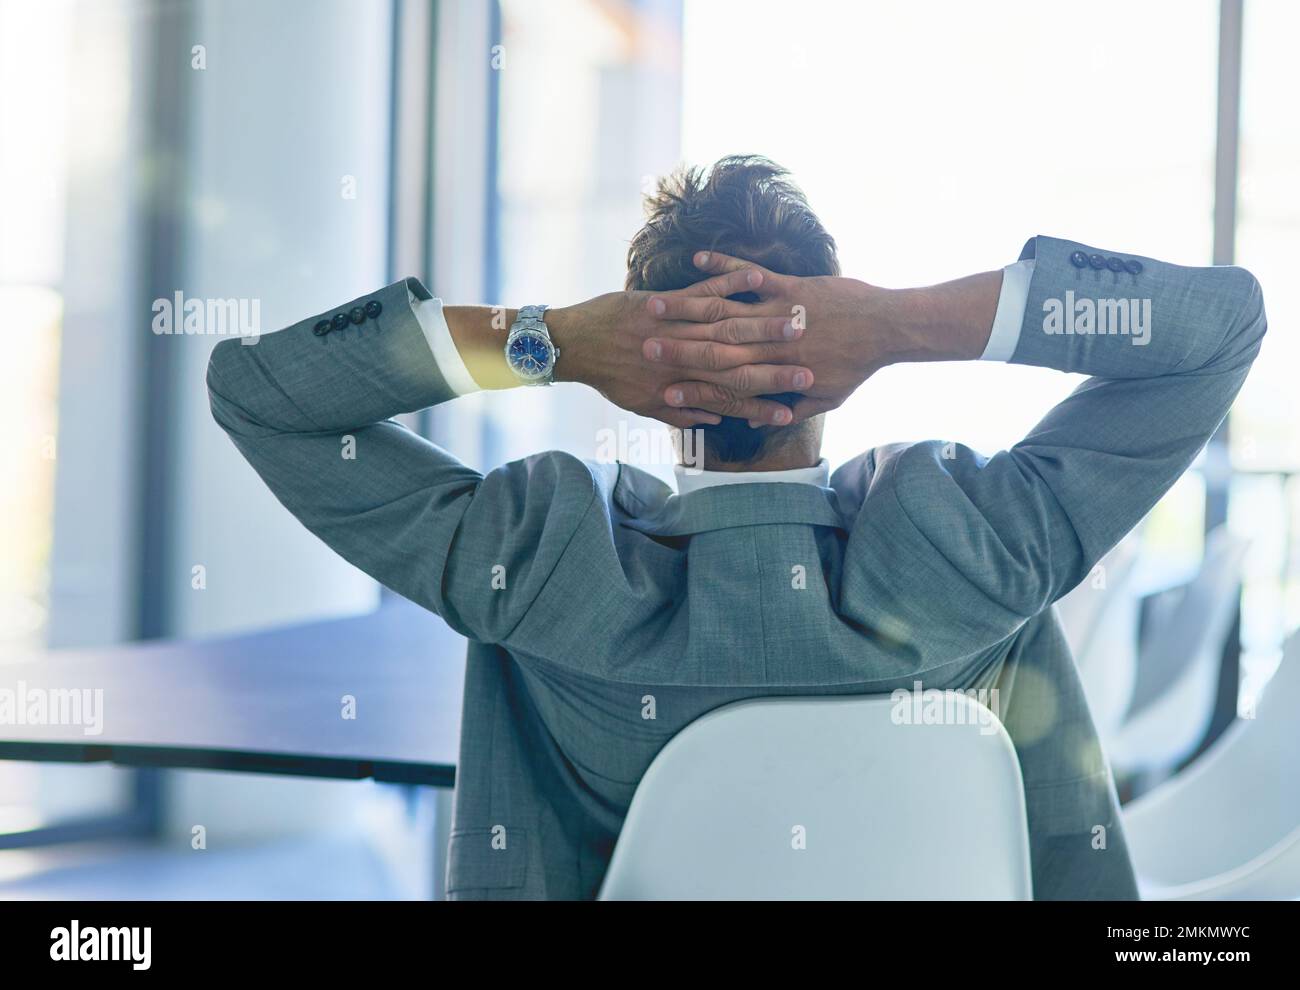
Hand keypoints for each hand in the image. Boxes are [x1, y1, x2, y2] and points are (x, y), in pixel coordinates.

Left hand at [550, 266, 815, 428]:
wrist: (574, 345)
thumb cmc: (610, 377)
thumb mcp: (643, 405)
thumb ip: (680, 413)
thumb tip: (711, 418)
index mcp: (678, 388)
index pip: (729, 401)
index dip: (761, 409)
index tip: (791, 414)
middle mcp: (681, 360)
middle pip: (737, 365)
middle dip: (776, 368)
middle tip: (810, 369)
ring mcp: (674, 327)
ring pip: (726, 325)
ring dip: (764, 322)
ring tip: (798, 321)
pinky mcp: (664, 301)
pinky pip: (702, 290)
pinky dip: (729, 281)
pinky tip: (757, 278)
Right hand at [641, 252, 898, 424]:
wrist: (888, 328)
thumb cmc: (858, 365)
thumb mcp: (827, 397)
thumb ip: (792, 409)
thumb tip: (763, 420)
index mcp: (774, 372)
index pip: (723, 383)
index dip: (690, 387)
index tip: (660, 390)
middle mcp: (769, 344)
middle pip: (712, 346)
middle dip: (675, 346)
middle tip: (641, 346)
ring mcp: (777, 312)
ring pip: (724, 310)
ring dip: (687, 306)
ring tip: (653, 305)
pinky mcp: (788, 286)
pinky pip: (749, 274)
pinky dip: (724, 266)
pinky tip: (698, 257)